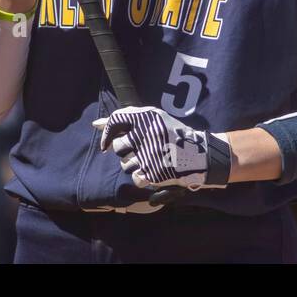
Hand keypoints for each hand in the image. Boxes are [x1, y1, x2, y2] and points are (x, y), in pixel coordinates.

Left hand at [92, 106, 230, 190]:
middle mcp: (146, 134)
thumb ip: (125, 117)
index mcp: (147, 118)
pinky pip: (135, 178)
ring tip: (152, 160)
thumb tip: (95, 125)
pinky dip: (142, 178)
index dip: (107, 133)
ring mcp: (149, 154)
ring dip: (135, 165)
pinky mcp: (154, 173)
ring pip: (125, 164)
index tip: (106, 143)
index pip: (115, 120)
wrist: (201, 154)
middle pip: (118, 147)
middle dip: (126, 151)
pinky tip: (154, 171)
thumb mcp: (154, 118)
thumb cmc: (173, 134)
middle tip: (143, 150)